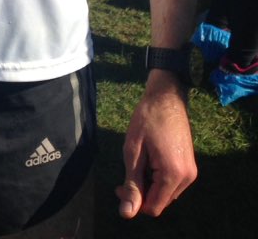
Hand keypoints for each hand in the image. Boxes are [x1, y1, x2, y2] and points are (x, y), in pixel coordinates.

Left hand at [115, 76, 196, 218]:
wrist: (166, 97)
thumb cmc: (147, 119)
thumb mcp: (133, 151)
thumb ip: (132, 183)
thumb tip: (126, 214)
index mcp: (173, 175)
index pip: (153, 207)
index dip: (134, 201)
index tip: (119, 185)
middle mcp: (187, 179)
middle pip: (160, 201)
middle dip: (141, 192)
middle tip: (126, 172)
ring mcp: (191, 172)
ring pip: (166, 193)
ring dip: (150, 184)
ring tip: (139, 162)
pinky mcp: (189, 166)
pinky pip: (172, 183)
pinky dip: (158, 178)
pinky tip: (149, 160)